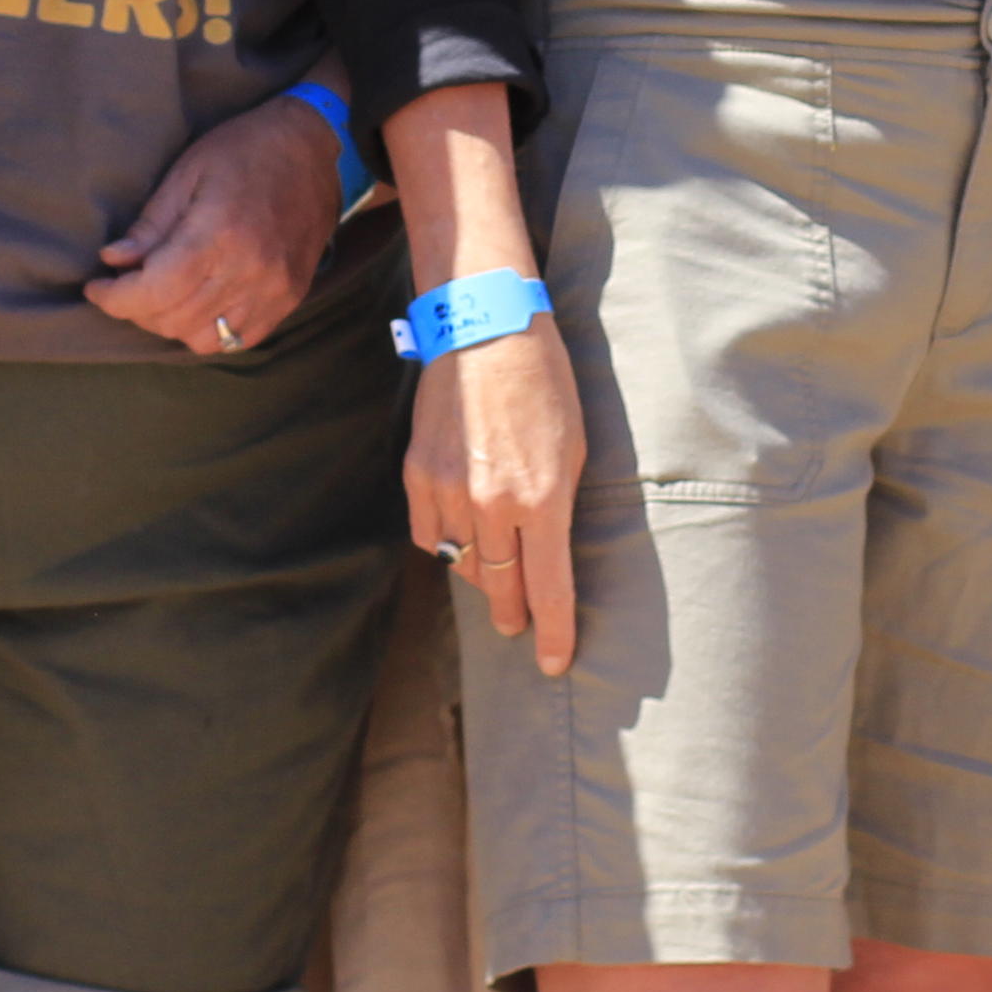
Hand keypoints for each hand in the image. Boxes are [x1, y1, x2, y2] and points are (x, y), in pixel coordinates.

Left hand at [83, 92, 336, 356]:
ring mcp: (275, 288)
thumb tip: (113, 261)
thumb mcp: (186, 172)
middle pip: (173, 319)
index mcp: (218, 233)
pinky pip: (239, 339)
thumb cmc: (244, 148)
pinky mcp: (290, 296)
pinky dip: (209, 328)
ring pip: (204, 338)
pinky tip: (198, 301)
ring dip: (171, 322)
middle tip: (126, 283)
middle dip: (136, 308)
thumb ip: (150, 225)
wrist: (314, 144)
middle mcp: (250, 269)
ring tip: (161, 293)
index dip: (114, 298)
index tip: (97, 287)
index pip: (153, 292)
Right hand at [410, 312, 584, 677]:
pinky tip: (461, 533)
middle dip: (513, 615)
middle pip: (502, 590)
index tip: (552, 663)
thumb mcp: (574, 447)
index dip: (552, 635)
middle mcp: (493, 504)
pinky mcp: (417, 476)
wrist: (485, 328)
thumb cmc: (544, 384)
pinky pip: (430, 536)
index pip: (548, 591)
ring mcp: (449, 492)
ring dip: (482, 575)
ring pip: (464, 566)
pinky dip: (446, 543)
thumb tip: (547, 556)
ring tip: (495, 571)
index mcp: (542, 499)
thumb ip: (559, 508)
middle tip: (518, 626)